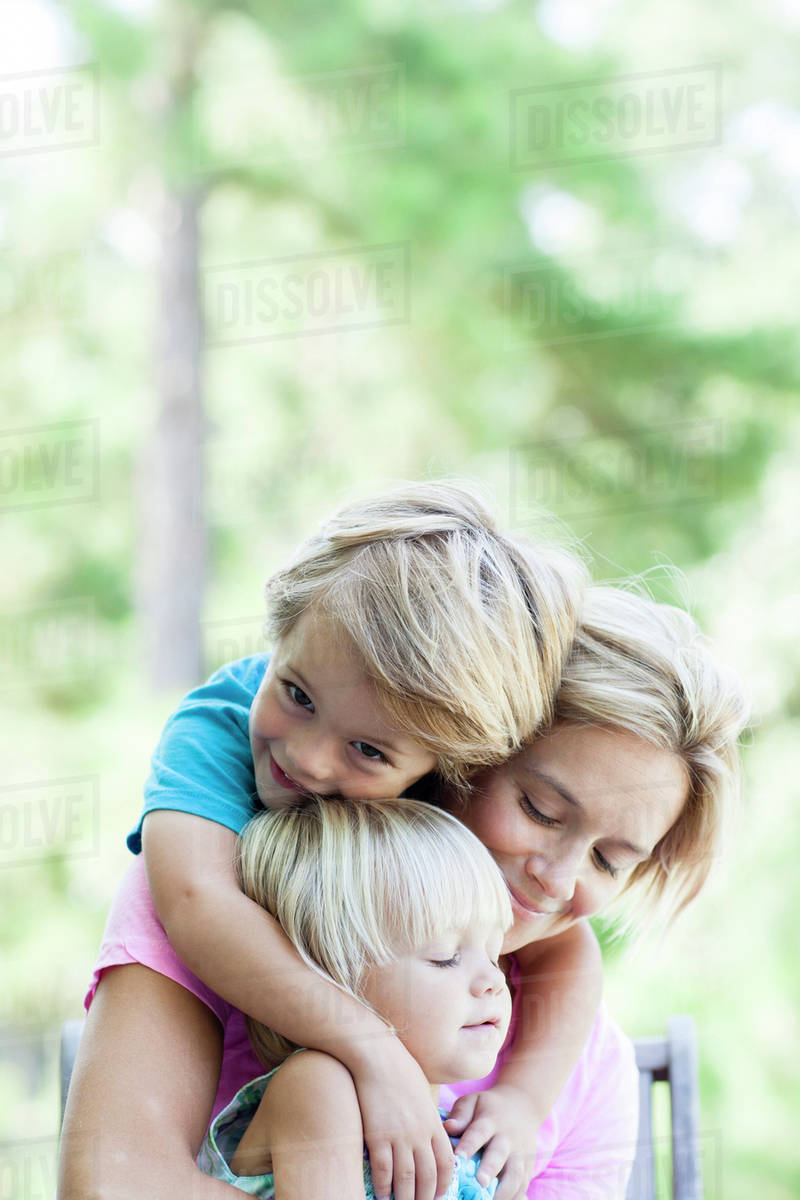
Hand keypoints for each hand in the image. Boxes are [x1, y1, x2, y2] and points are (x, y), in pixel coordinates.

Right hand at [352, 1038, 454, 1199]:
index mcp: (433, 1123)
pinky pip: (383, 1170)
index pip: (446, 1163)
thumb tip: (430, 1134)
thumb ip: (428, 1118)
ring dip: (405, 1197)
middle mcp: (420, 1133)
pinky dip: (384, 1186)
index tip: (439, 1194)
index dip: (444, 1183)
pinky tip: (382, 1194)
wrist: (378, 1057)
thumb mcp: (423, 1094)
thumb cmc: (400, 1071)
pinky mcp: (377, 1135)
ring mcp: (399, 1136)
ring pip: (406, 1179)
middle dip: (425, 1197)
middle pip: (427, 1176)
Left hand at [444, 1085, 539, 1199]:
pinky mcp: (528, 1167)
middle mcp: (507, 1138)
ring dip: (505, 1190)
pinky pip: (524, 1184)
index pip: (479, 1132)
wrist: (523, 1105)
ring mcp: (520, 1154)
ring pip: (515, 1173)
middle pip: (499, 1154)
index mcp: (490, 1120)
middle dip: (490, 1169)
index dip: (469, 1144)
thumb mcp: (474, 1101)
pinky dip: (517, 1197)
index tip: (459, 1156)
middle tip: (479, 1182)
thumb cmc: (489, 1106)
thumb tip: (447, 1126)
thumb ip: (461, 1114)